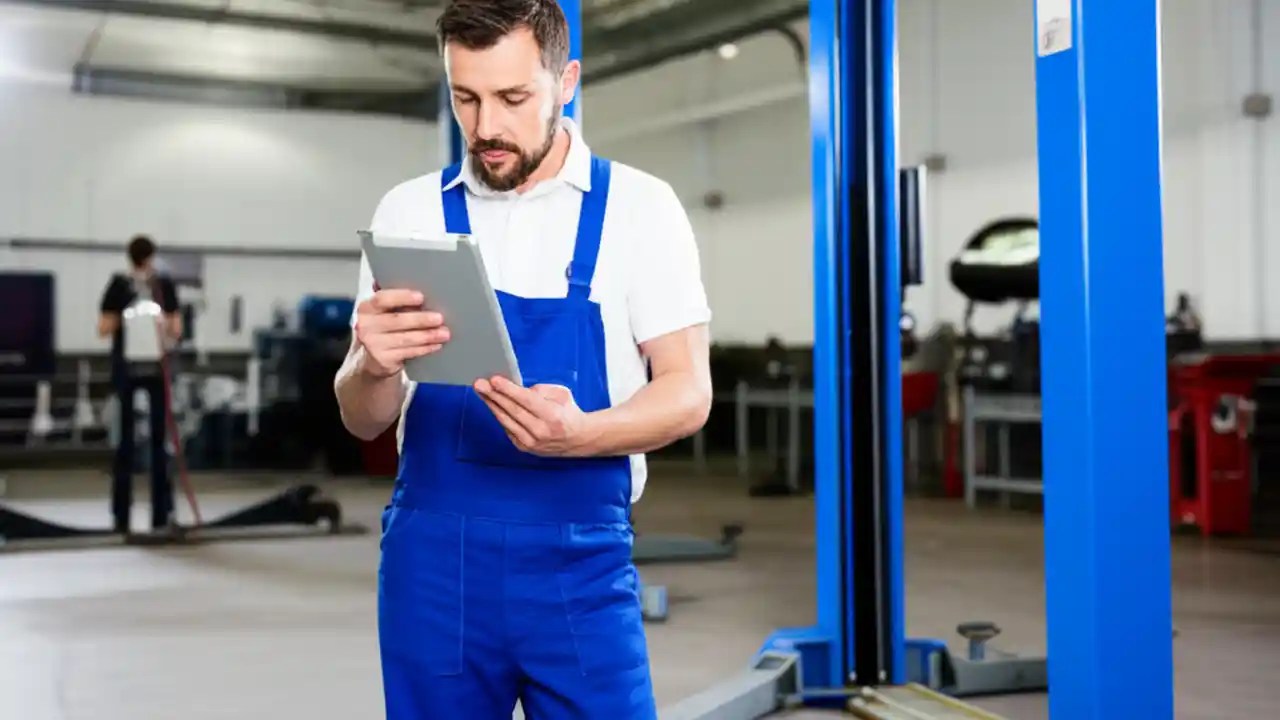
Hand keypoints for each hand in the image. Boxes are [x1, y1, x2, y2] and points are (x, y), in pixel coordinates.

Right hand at [354, 288, 450, 377]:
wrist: (372, 356)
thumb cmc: (384, 325)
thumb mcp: (384, 310)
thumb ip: (396, 298)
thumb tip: (423, 284)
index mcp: (367, 307)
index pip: (382, 299)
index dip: (402, 297)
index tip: (420, 297)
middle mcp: (366, 325)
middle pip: (396, 321)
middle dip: (420, 320)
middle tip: (439, 318)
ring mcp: (373, 344)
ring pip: (404, 339)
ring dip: (427, 335)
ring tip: (444, 333)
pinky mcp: (383, 360)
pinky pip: (408, 352)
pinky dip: (424, 348)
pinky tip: (436, 344)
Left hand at [473, 376, 596, 456]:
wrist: (577, 439)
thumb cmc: (569, 413)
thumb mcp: (562, 394)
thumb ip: (540, 390)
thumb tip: (518, 390)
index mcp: (552, 416)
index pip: (525, 400)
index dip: (508, 389)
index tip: (494, 380)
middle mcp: (540, 431)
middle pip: (512, 410)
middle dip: (493, 395)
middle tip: (480, 384)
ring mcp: (531, 442)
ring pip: (506, 420)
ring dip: (492, 405)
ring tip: (481, 392)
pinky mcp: (524, 447)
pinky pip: (507, 428)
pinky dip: (499, 415)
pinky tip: (492, 404)